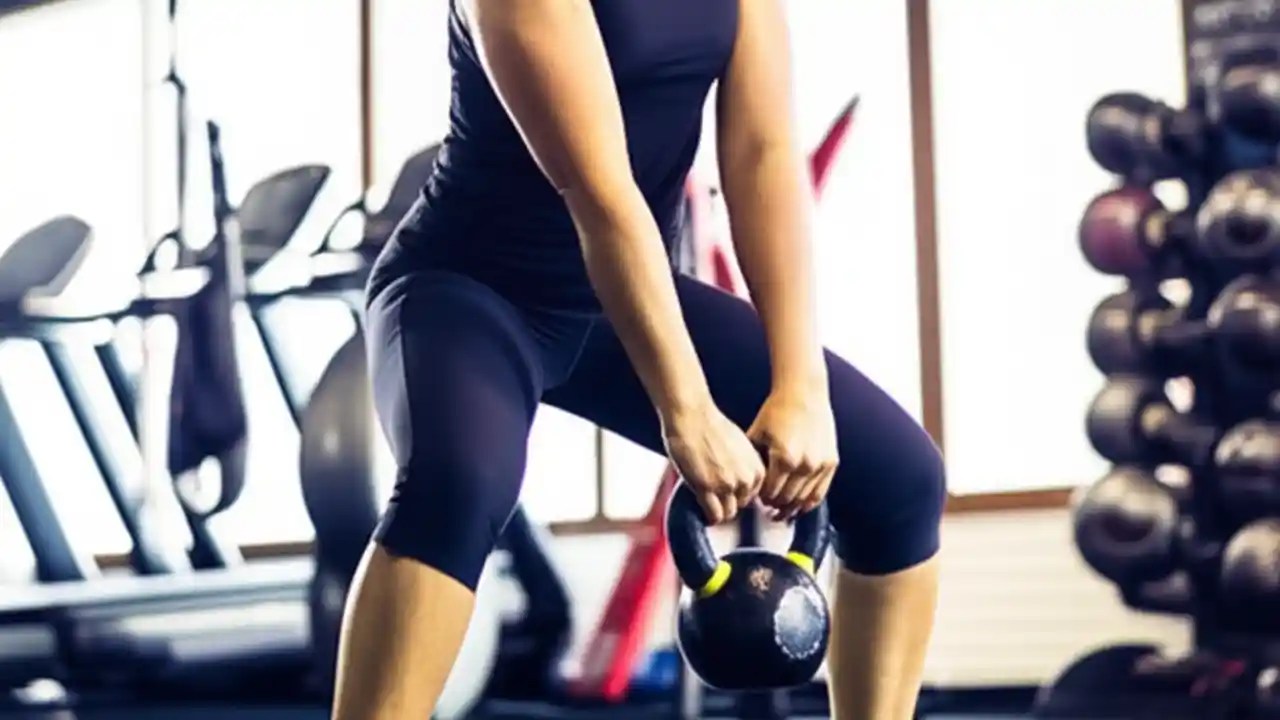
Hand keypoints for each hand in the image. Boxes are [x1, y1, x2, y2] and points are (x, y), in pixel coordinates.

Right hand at [663, 401, 765, 524]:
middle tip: (715, 495)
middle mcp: (745, 479)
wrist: (692, 416)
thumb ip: (744, 467)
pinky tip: (703, 509)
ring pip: (728, 513)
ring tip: (708, 502)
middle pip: (741, 506)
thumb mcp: (741, 447)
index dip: (739, 494)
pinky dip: (709, 516)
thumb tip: (739, 483)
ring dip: (718, 510)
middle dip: (728, 502)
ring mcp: (726, 486)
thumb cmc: (712, 426)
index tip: (728, 493)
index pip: (753, 495)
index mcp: (756, 469)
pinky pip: (714, 515)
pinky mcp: (706, 489)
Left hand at [747, 386, 838, 521]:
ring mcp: (820, 465)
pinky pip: (821, 492)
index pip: (769, 492)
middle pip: (786, 499)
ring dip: (792, 507)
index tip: (757, 499)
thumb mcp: (757, 434)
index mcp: (783, 458)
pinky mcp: (831, 462)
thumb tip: (746, 483)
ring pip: (804, 500)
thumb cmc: (777, 410)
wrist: (803, 392)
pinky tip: (800, 506)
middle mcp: (804, 464)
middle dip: (775, 505)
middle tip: (768, 506)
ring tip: (782, 511)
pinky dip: (809, 503)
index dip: (761, 499)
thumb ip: (752, 461)